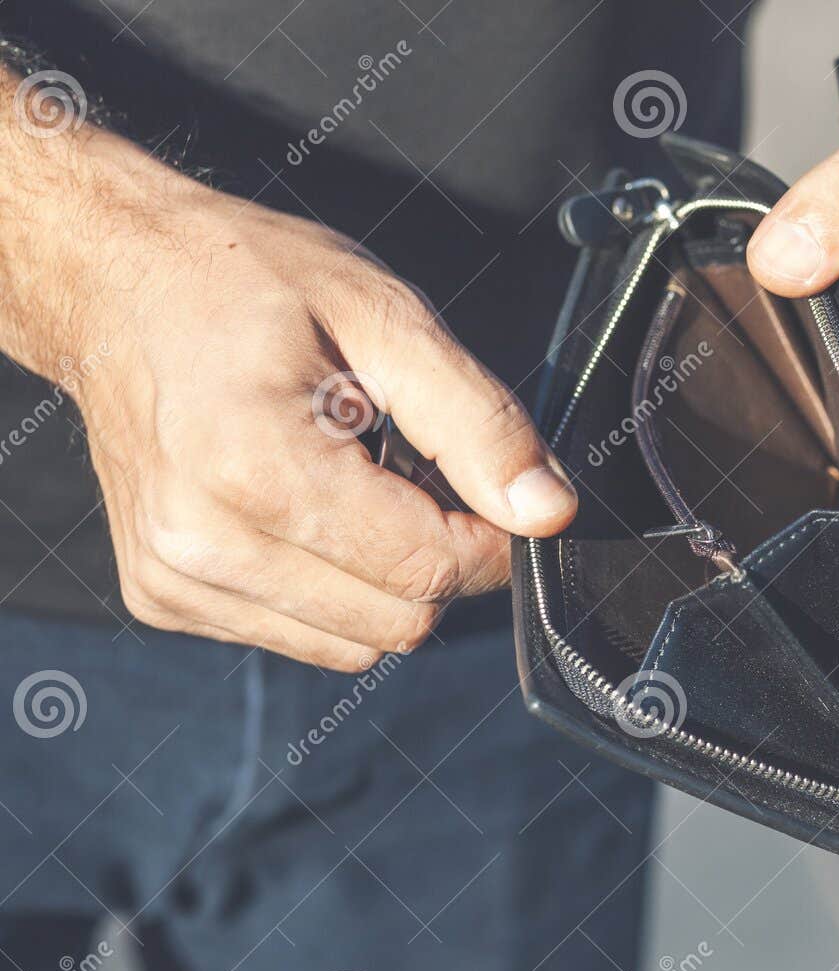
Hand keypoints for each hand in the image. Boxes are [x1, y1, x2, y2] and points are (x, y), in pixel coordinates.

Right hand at [0, 127, 574, 670]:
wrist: (114, 282)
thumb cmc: (245, 283)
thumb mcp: (385, 317)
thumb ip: (479, 422)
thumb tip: (549, 512)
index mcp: (256, 467)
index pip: (429, 569)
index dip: (490, 538)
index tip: (489, 486)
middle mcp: (202, 543)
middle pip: (400, 620)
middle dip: (438, 557)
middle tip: (413, 471)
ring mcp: (176, 579)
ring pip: (357, 645)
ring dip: (387, 580)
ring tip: (353, 484)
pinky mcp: (165, 598)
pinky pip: (303, 636)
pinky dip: (334, 591)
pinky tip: (307, 511)